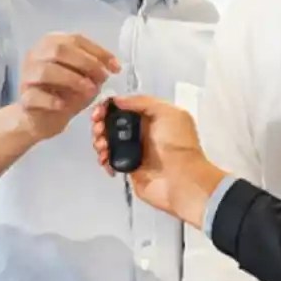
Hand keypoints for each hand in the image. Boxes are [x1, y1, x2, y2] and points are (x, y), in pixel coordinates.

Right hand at [18, 32, 119, 140]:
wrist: (41, 118)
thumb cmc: (63, 93)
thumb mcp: (84, 79)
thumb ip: (94, 71)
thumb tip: (108, 68)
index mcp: (52, 44)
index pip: (76, 39)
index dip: (98, 51)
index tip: (115, 67)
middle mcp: (36, 55)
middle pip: (58, 49)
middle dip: (86, 62)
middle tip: (103, 77)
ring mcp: (27, 76)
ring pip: (46, 70)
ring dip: (72, 79)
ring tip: (90, 91)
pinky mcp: (24, 98)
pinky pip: (35, 95)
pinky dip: (52, 100)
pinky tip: (64, 105)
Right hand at [90, 94, 227, 226]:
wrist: (181, 181)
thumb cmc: (181, 148)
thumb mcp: (167, 113)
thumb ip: (143, 102)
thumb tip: (120, 99)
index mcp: (154, 117)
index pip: (126, 106)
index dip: (110, 106)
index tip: (100, 111)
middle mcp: (144, 132)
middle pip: (113, 122)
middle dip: (101, 123)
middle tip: (98, 129)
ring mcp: (136, 150)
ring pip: (109, 140)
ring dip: (100, 140)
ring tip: (102, 146)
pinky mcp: (130, 167)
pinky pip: (110, 159)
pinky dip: (104, 158)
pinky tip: (105, 159)